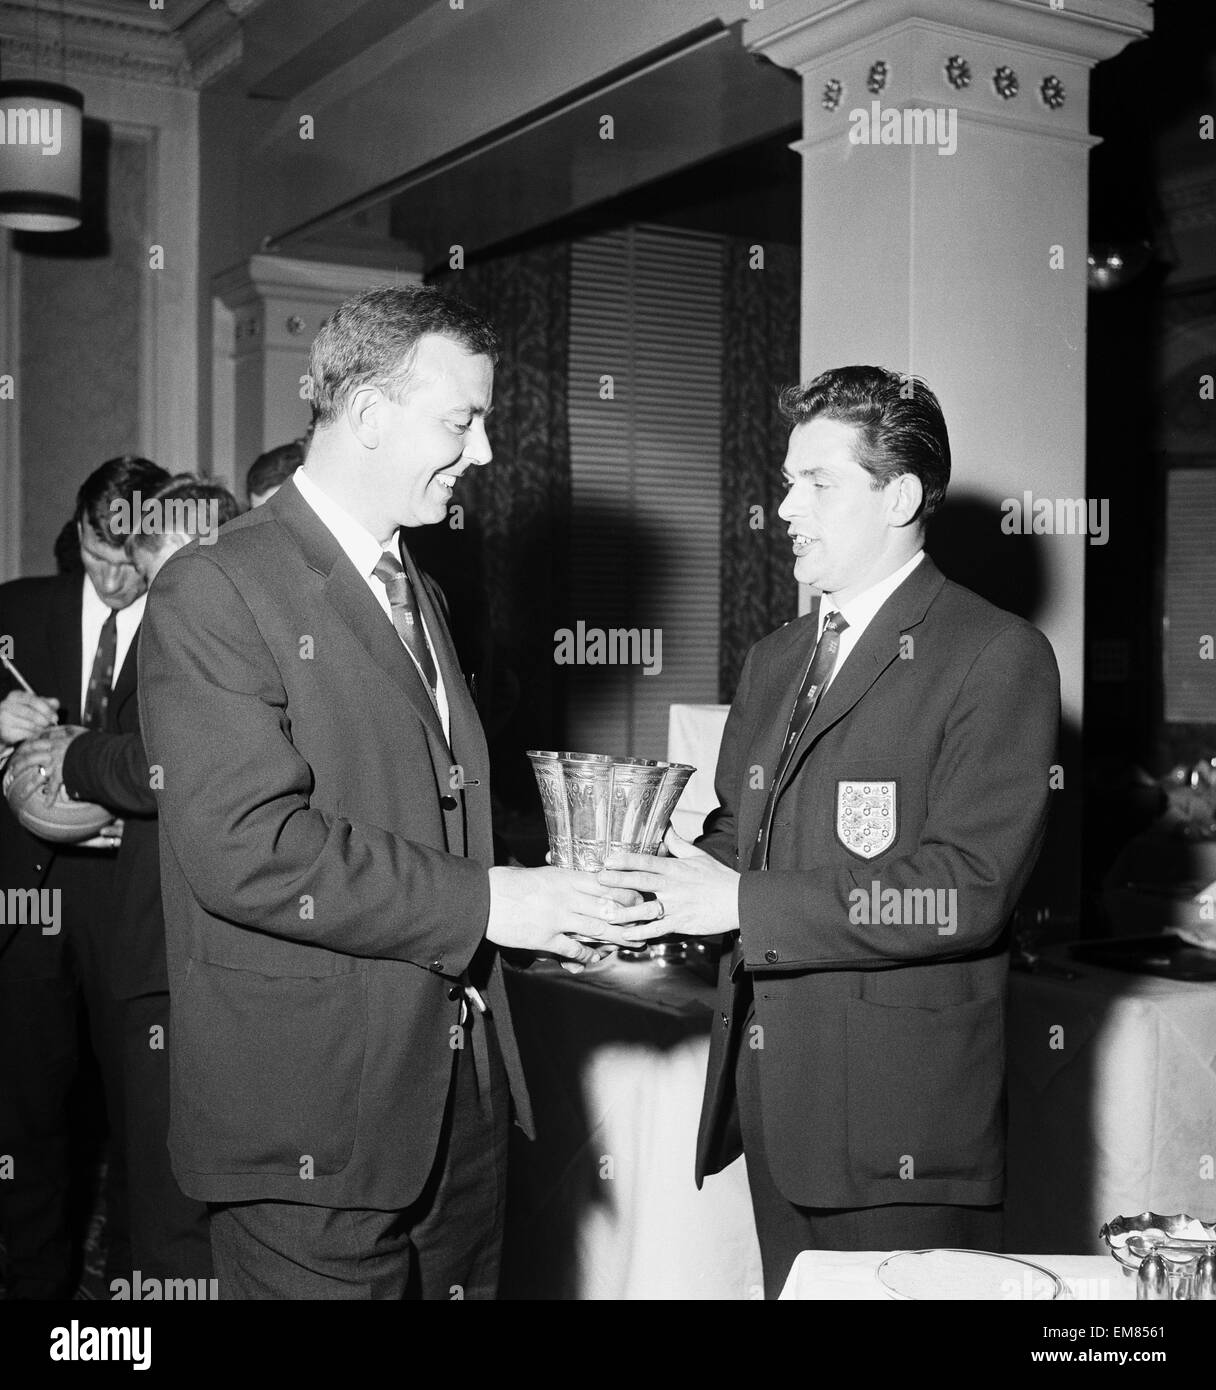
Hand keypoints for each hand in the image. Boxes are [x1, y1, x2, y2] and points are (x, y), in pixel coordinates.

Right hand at [0, 691, 58, 746]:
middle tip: (50, 724)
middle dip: (44, 720)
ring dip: (41, 728)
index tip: (55, 717)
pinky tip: (36, 733)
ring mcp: (5, 719)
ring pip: (29, 725)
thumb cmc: (24, 712)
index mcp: (16, 696)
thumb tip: (55, 703)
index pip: (32, 700)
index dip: (46, 709)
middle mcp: (7, 705)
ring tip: (44, 728)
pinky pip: (25, 734)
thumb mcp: (36, 704)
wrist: (8, 724)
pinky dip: (34, 735)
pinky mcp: (6, 731)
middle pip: (30, 713)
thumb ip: (47, 702)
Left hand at [9, 725, 84, 802]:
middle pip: (28, 758)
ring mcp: (55, 765)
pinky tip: (47, 805)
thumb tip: (60, 729)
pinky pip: (54, 788)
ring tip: (21, 794)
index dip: (23, 748)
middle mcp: (51, 752)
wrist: (98, 751)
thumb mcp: (77, 731)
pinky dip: (50, 797)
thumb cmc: (91, 741)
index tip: (18, 752)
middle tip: (11, 771)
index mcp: (54, 741)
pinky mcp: (62, 775)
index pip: (33, 743)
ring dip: (28, 787)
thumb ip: (66, 731)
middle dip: (18, 765)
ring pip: (36, 777)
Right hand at [486, 865, 647, 968]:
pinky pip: (574, 949)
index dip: (626, 891)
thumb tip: (583, 880)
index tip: (640, 897)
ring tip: (635, 942)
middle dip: (632, 915)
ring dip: (619, 937)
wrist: (484, 899)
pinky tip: (596, 959)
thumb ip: (564, 880)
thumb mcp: (542, 875)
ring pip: (597, 928)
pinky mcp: (545, 938)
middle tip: (649, 921)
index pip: (605, 883)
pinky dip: (588, 956)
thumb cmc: (511, 884)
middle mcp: (566, 896)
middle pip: (608, 906)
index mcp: (566, 877)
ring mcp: (557, 918)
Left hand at [596, 826, 740, 939]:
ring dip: (625, 912)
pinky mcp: (682, 923)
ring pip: (646, 909)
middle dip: (618, 881)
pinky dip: (643, 932)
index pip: (647, 861)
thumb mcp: (698, 856)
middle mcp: (673, 886)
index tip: (608, 859)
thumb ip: (677, 844)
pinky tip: (627, 935)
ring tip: (605, 913)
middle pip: (641, 881)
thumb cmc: (719, 877)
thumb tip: (665, 827)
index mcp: (675, 868)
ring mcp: (677, 906)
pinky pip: (659, 928)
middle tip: (598, 880)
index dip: (626, 860)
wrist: (739, 900)